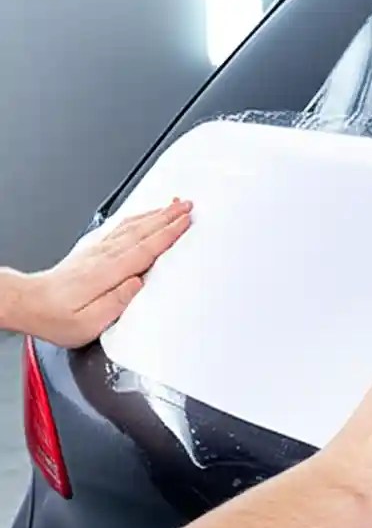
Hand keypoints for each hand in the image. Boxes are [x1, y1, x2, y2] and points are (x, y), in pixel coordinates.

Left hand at [5, 199, 192, 346]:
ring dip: (155, 214)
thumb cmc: (57, 317)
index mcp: (107, 273)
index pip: (145, 249)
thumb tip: (138, 284)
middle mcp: (103, 256)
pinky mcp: (92, 250)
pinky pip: (120, 228)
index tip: (185, 221)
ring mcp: (97, 250)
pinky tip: (144, 216)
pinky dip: (137, 219)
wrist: (27, 304)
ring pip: (132, 227)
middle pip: (142, 231)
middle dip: (167, 217)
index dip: (168, 234)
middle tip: (188, 205)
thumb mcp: (88, 323)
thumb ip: (116, 303)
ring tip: (173, 205)